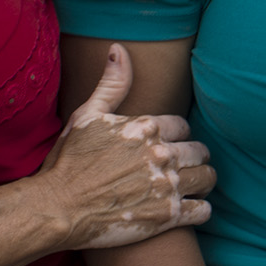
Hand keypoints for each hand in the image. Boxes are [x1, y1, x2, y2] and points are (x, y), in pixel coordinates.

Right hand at [40, 44, 213, 248]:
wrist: (57, 207)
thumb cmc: (68, 161)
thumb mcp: (86, 116)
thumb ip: (111, 84)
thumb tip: (119, 49)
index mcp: (147, 127)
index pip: (184, 126)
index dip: (177, 136)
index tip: (170, 144)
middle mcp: (163, 155)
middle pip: (200, 152)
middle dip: (194, 158)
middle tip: (184, 167)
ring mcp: (167, 186)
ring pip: (208, 178)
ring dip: (202, 181)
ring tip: (191, 186)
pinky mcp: (168, 215)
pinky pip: (204, 211)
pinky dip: (200, 210)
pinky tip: (189, 209)